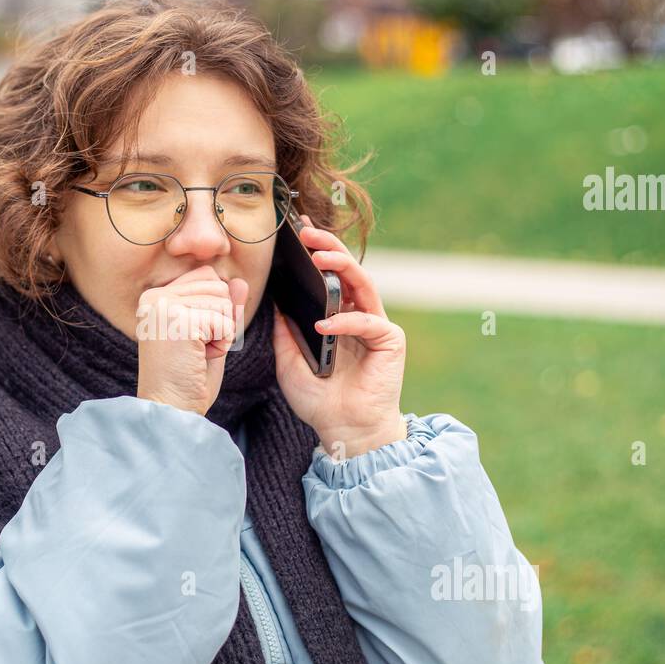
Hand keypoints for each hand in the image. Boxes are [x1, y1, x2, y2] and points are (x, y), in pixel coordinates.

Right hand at [136, 264, 248, 416]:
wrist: (171, 410)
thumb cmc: (188, 379)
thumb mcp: (210, 336)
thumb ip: (224, 307)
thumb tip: (241, 282)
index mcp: (156, 297)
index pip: (207, 277)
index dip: (215, 310)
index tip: (194, 339)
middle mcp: (155, 297)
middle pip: (218, 287)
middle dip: (219, 322)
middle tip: (195, 350)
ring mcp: (164, 307)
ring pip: (223, 303)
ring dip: (221, 334)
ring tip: (196, 355)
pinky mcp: (178, 321)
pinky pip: (225, 322)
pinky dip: (222, 344)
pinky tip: (199, 359)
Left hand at [272, 216, 407, 458]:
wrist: (344, 431)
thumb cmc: (320, 400)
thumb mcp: (289, 363)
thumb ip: (285, 332)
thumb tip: (275, 301)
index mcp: (337, 317)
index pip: (328, 277)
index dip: (316, 253)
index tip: (297, 231)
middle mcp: (359, 316)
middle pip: (347, 271)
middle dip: (328, 248)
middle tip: (307, 232)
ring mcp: (376, 326)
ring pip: (363, 284)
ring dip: (342, 266)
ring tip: (318, 257)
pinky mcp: (390, 341)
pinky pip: (367, 322)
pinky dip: (345, 321)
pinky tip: (323, 324)